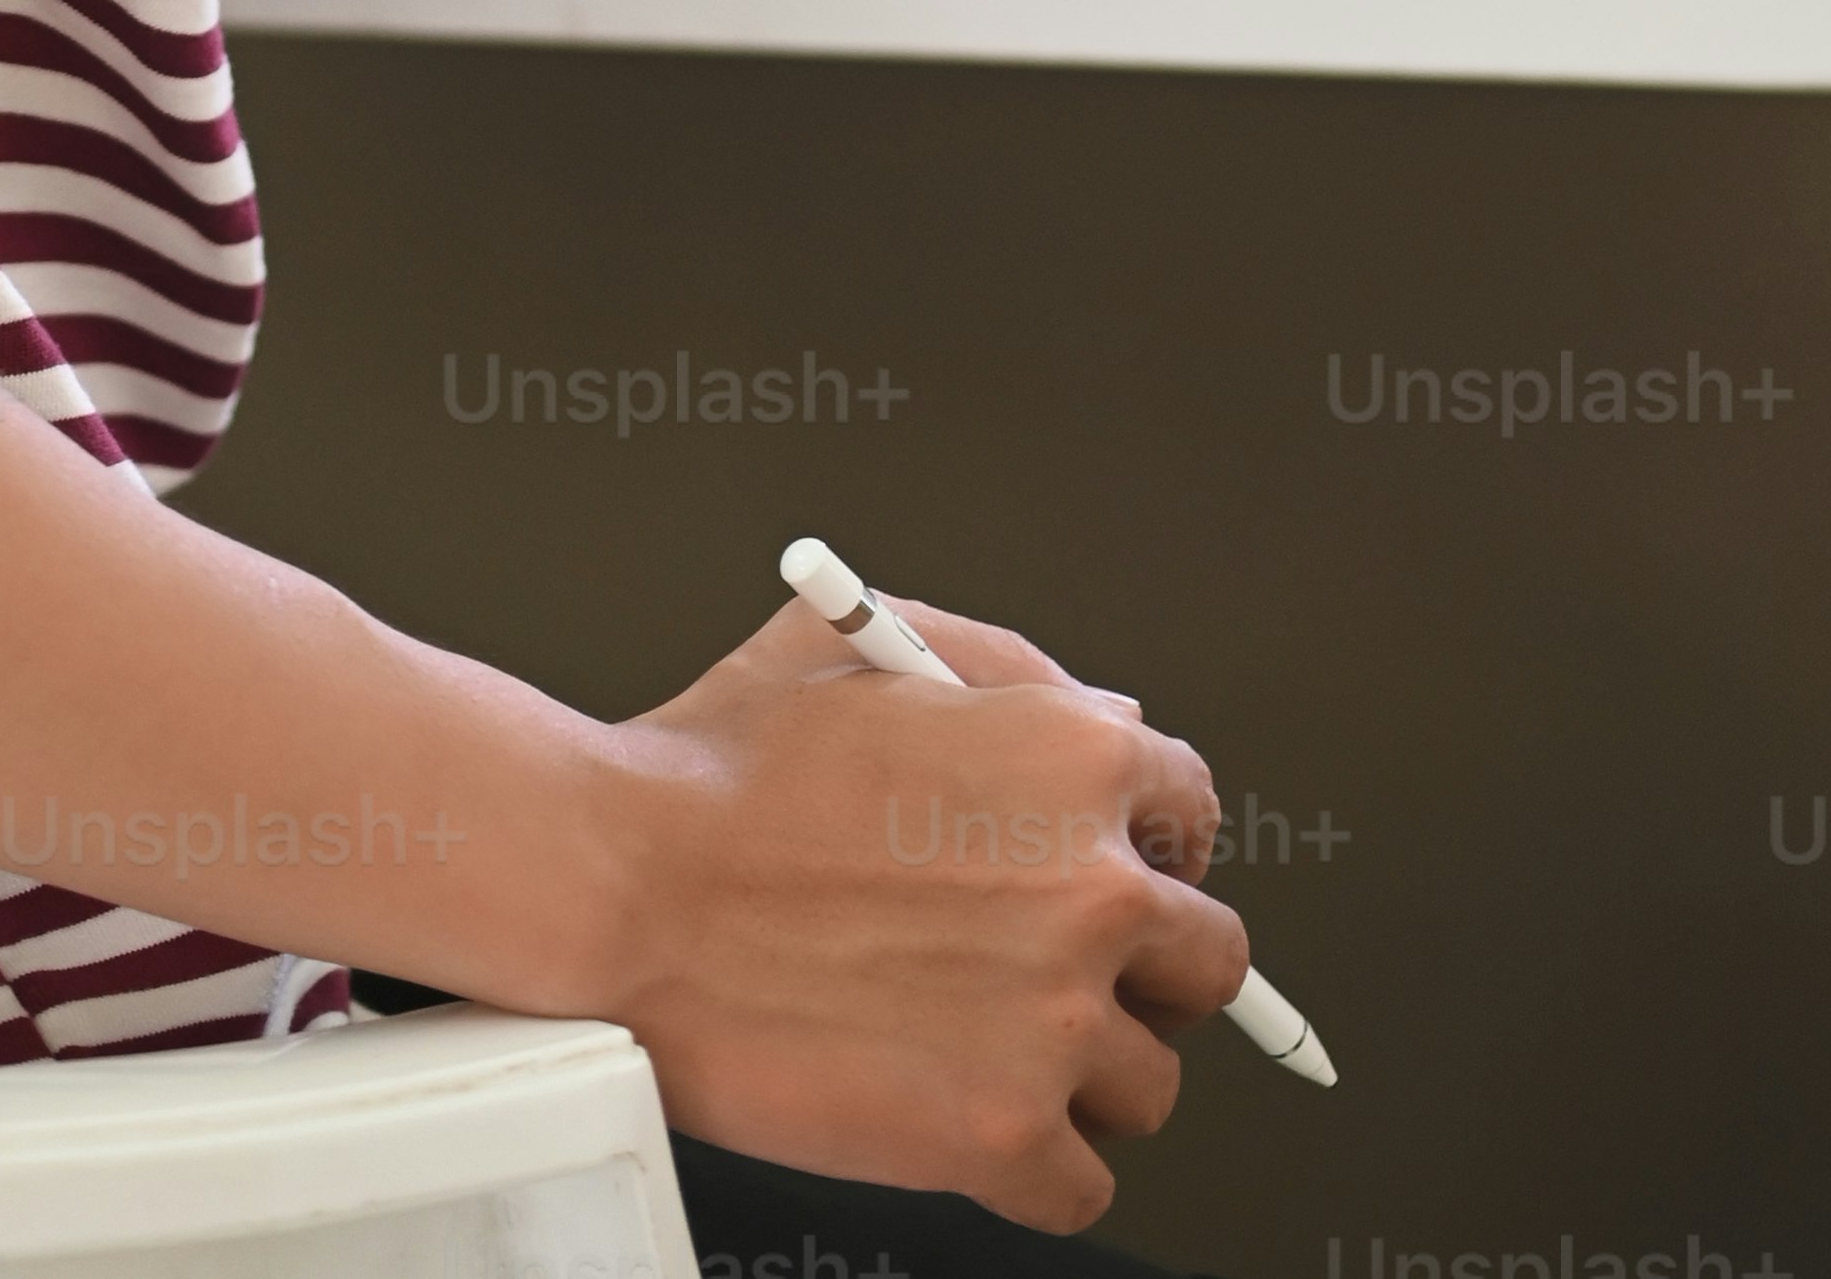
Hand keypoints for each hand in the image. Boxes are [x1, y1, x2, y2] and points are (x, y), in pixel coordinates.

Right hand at [592, 586, 1244, 1225]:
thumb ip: (1011, 672)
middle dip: (1142, 969)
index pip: (1192, 818)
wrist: (624, 890)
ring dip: (1085, 1076)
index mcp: (1075, 760)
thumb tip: (1112, 729)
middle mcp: (1090, 891)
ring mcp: (1053, 1024)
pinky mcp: (1001, 1140)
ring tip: (990, 1047)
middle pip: (1206, 962)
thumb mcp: (870, 642)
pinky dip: (1035, 1171)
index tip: (1120, 887)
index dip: (1148, 851)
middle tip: (1066, 977)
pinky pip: (1084, 1187)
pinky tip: (968, 1121)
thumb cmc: (723, 771)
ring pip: (1151, 1085)